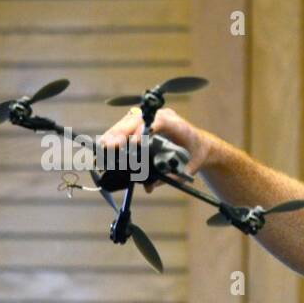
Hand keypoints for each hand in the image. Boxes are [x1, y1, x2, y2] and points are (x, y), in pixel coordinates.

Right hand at [98, 107, 212, 190]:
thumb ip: (173, 176)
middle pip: (136, 120)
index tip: (134, 142)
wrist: (200, 145)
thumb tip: (149, 186)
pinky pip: (125, 126)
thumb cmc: (195, 155)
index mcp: (176, 124)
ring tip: (103, 148)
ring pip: (127, 122)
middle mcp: (161, 116)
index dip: (143, 131)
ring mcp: (150, 118)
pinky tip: (104, 145)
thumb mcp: (189, 167)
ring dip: (114, 135)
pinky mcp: (141, 123)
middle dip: (121, 134)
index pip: (158, 122)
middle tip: (110, 147)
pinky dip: (114, 136)